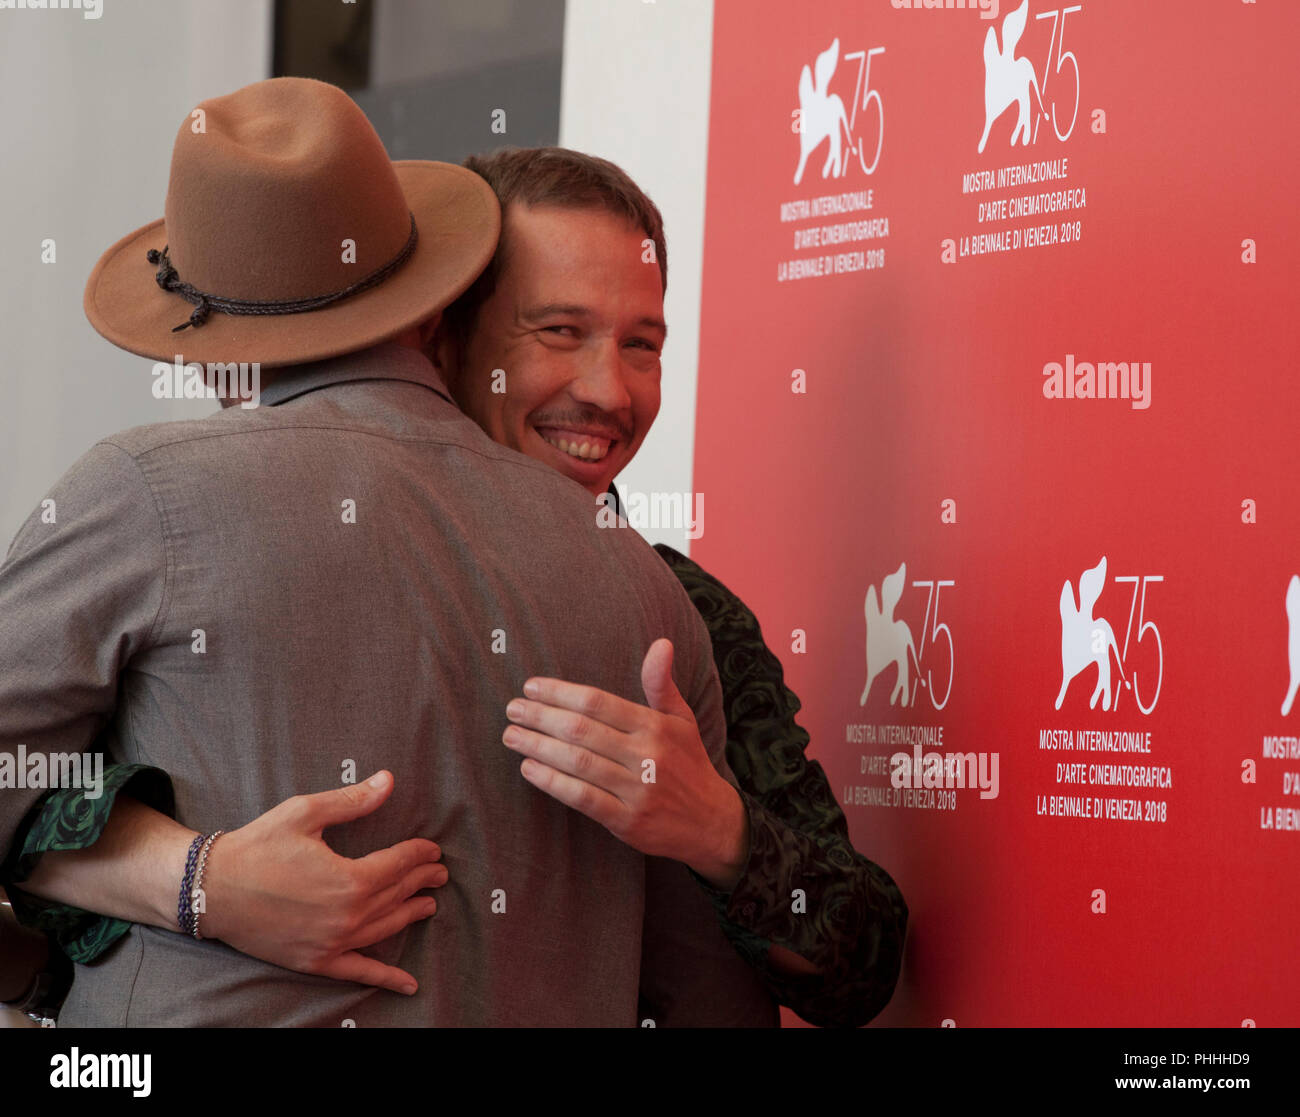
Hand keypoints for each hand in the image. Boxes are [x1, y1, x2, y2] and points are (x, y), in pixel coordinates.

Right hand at [200, 771, 445, 994]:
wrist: (211, 889)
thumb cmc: (258, 846)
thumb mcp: (305, 814)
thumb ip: (352, 801)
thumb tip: (389, 780)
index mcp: (349, 880)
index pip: (399, 865)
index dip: (419, 855)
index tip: (432, 849)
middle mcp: (347, 916)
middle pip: (396, 895)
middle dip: (421, 881)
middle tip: (439, 873)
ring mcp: (332, 943)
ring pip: (385, 929)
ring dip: (411, 915)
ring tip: (429, 905)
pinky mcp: (315, 961)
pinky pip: (358, 972)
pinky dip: (385, 978)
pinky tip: (409, 984)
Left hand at [503, 638, 748, 888]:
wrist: (711, 822)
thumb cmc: (688, 763)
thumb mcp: (681, 719)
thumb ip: (661, 683)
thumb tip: (661, 642)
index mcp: (656, 726)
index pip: (599, 702)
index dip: (561, 693)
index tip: (531, 687)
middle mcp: (647, 755)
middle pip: (582, 730)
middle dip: (541, 717)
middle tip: (512, 709)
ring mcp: (637, 789)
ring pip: (578, 763)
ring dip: (538, 747)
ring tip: (512, 735)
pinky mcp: (627, 821)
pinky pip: (582, 798)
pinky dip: (552, 782)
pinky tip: (529, 768)